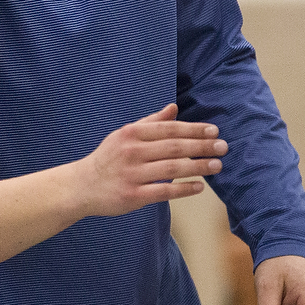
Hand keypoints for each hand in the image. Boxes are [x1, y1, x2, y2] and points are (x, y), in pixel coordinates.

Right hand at [79, 104, 227, 216]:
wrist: (81, 186)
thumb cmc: (108, 158)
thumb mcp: (125, 134)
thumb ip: (150, 122)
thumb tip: (173, 108)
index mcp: (132, 133)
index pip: (169, 129)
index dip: (193, 129)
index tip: (214, 131)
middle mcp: (132, 152)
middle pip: (174, 147)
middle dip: (201, 146)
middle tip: (223, 147)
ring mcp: (132, 174)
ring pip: (172, 169)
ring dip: (197, 167)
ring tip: (217, 166)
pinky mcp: (133, 196)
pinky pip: (163, 192)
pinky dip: (183, 189)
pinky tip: (200, 187)